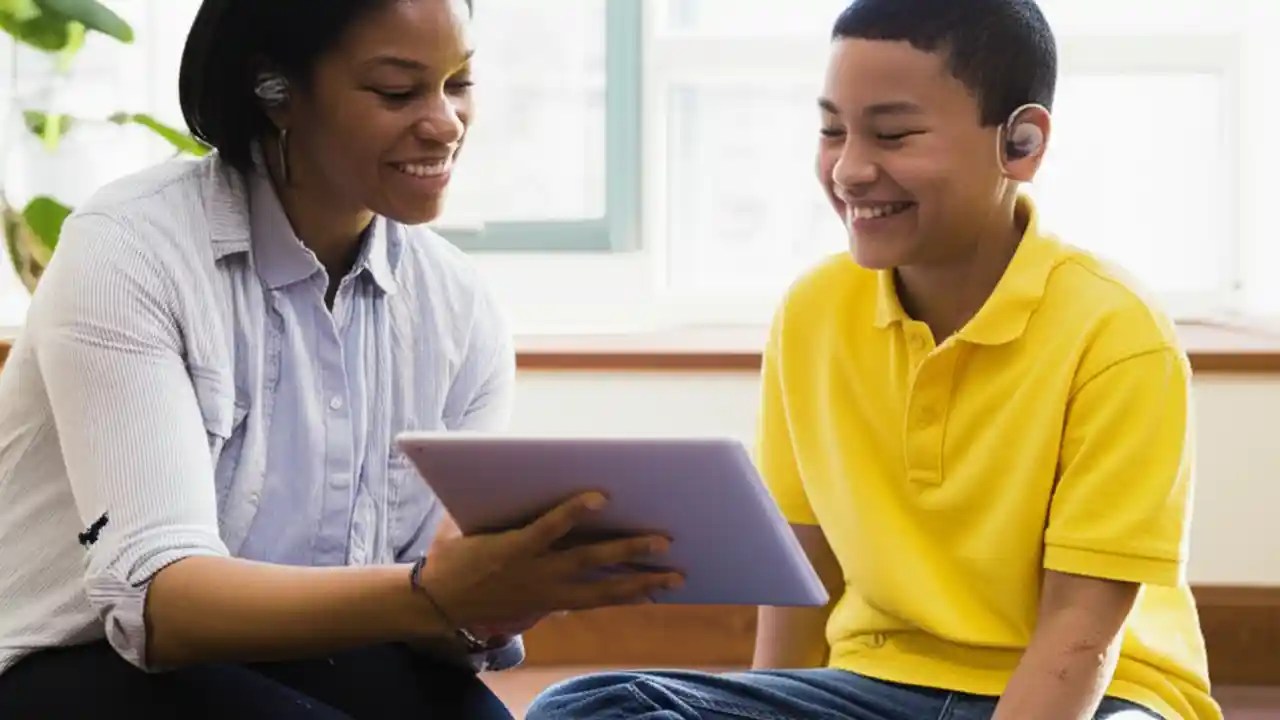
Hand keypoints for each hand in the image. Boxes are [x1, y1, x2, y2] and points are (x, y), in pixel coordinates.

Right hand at [418, 493, 682, 634]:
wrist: (438, 603)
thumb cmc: (455, 553)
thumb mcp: (463, 523)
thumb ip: (494, 501)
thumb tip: (506, 462)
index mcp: (514, 547)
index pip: (549, 527)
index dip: (574, 511)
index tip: (602, 496)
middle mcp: (536, 572)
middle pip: (589, 559)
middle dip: (628, 549)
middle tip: (664, 540)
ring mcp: (547, 592)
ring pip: (602, 590)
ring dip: (640, 582)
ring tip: (674, 576)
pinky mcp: (550, 605)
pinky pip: (594, 601)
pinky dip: (623, 596)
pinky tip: (649, 593)